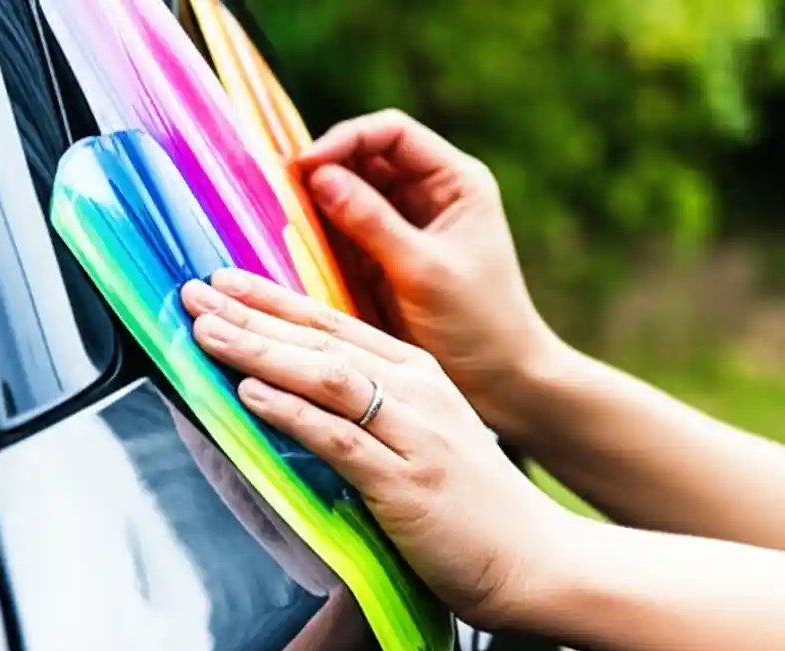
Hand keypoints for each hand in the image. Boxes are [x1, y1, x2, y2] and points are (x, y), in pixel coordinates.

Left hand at [181, 270, 577, 627]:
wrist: (536, 558)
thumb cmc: (475, 505)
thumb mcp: (426, 436)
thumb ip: (373, 411)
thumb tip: (301, 395)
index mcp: (418, 375)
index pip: (334, 325)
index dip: (275, 300)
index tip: (223, 282)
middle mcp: (417, 392)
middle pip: (322, 341)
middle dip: (252, 315)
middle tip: (193, 295)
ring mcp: (415, 434)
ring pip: (326, 377)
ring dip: (262, 351)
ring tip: (208, 332)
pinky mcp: (408, 483)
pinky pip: (341, 439)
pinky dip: (293, 413)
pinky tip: (251, 395)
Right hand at [298, 109, 571, 438]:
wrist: (502, 382)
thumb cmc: (478, 322)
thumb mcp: (423, 269)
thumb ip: (371, 221)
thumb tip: (318, 176)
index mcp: (455, 182)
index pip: (393, 133)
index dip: (347, 139)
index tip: (306, 165)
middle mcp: (430, 195)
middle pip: (366, 159)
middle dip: (326, 170)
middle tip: (283, 192)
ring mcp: (406, 228)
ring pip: (351, 196)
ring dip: (319, 204)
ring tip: (282, 217)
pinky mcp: (386, 261)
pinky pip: (346, 235)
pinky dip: (322, 237)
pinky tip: (297, 245)